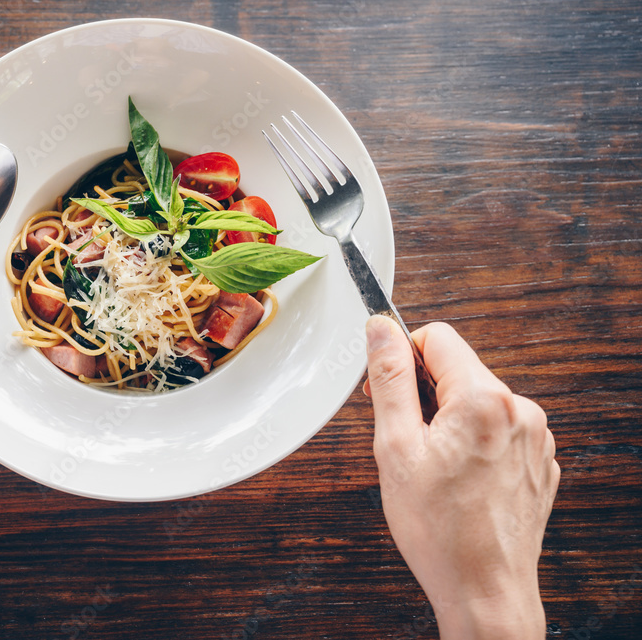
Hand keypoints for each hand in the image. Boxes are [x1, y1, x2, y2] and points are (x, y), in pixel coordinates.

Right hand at [364, 316, 558, 639]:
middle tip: (404, 438)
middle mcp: (521, 410)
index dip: (402, 357)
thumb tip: (381, 330)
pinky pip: (499, 430)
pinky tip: (458, 478)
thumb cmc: (439, 529)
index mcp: (484, 398)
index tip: (387, 389)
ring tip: (433, 466)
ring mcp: (536, 437)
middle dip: (424, 393)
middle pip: (458, 369)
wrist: (485, 589)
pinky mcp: (540, 461)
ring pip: (478, 401)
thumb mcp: (395, 447)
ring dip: (450, 419)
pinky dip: (474, 442)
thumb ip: (389, 379)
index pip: (437, 337)